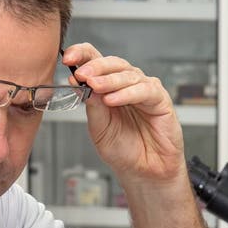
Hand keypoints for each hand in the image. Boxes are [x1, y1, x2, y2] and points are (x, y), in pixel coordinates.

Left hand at [62, 44, 184, 187]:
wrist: (143, 172)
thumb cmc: (123, 151)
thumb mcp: (99, 128)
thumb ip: (92, 105)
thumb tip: (81, 82)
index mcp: (109, 88)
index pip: (95, 62)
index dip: (82, 55)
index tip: (68, 58)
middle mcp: (127, 85)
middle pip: (112, 63)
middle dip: (95, 67)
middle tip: (82, 74)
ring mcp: (144, 90)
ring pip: (128, 75)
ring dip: (109, 80)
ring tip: (95, 86)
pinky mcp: (160, 100)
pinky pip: (144, 90)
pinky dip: (127, 94)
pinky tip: (113, 99)